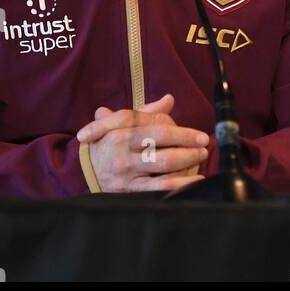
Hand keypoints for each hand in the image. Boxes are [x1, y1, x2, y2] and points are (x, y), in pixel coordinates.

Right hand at [76, 94, 209, 192]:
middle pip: (161, 141)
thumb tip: (169, 99)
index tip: (200, 135)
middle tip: (204, 146)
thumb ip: (145, 113)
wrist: (84, 172)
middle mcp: (122, 150)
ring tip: (200, 157)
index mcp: (120, 130)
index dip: (181, 131)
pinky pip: (159, 187)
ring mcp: (125, 171)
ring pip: (163, 163)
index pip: (155, 125)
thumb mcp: (120, 125)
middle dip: (188, 143)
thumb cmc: (109, 144)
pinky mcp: (129, 190)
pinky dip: (180, 184)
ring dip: (188, 160)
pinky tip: (195, 181)